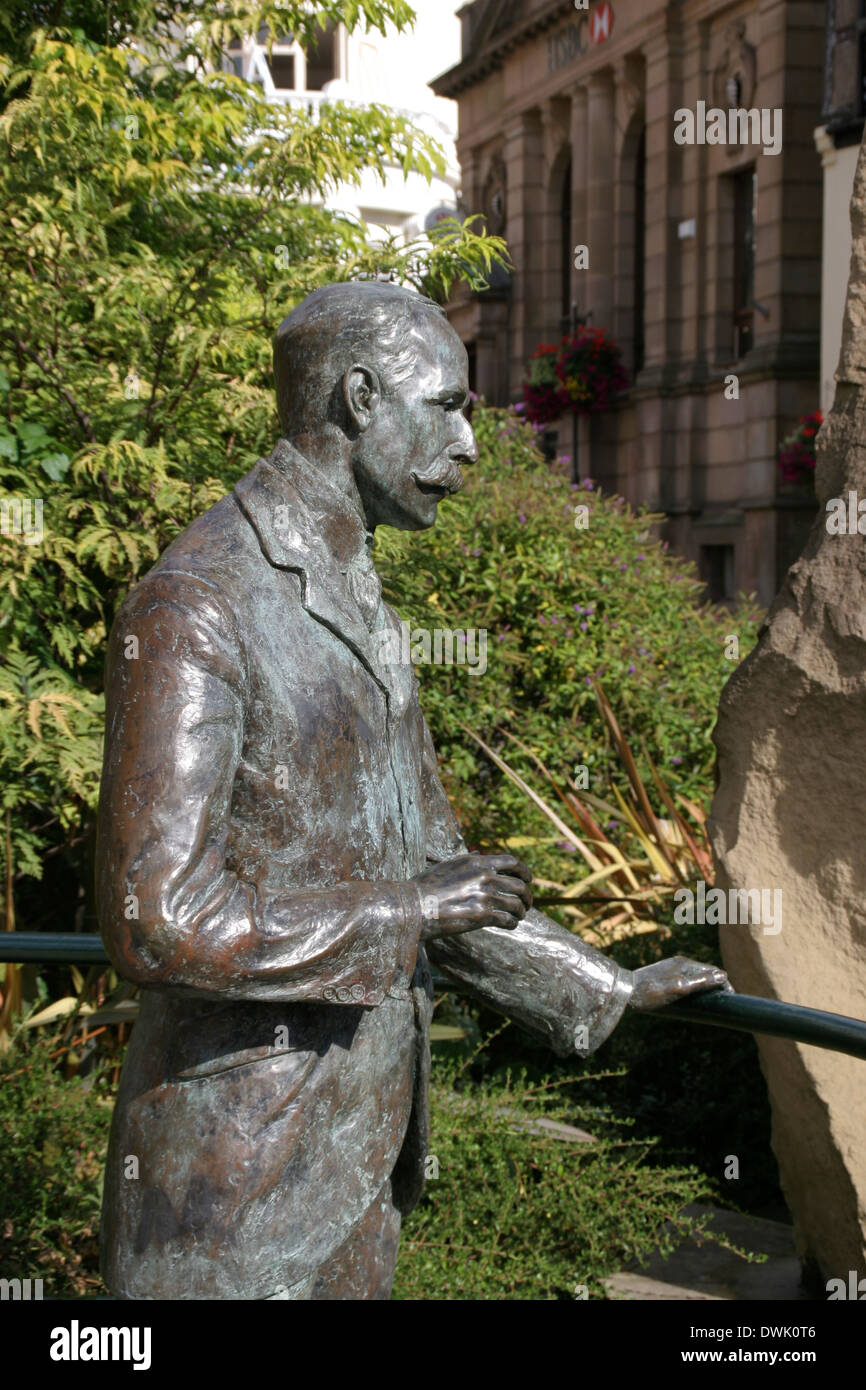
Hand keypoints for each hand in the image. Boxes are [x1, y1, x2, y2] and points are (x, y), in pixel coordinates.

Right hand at [413, 853, 532, 941]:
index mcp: (477, 862)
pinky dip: (512, 923)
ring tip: (519, 915)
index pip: (512, 862)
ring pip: (516, 904)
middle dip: (527, 895)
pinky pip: (507, 920)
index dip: (525, 871)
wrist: (415, 906)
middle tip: (527, 903)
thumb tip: (479, 853)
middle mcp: (485, 877)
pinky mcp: (482, 916)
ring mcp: (485, 896)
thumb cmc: (427, 886)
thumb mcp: (448, 865)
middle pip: (519, 885)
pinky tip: (510, 924)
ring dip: (521, 911)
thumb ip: (467, 860)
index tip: (529, 879)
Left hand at [628, 956, 731, 1011]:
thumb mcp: (679, 988)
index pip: (712, 971)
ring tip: (710, 1002)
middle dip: (715, 985)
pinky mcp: (663, 976)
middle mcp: (678, 963)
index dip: (723, 983)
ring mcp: (670, 969)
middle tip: (722, 1002)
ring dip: (704, 987)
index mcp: (684, 963)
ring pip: (694, 977)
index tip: (731, 997)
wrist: (624, 991)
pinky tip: (692, 999)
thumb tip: (723, 975)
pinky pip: (684, 981)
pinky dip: (693, 988)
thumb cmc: (651, 992)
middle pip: (704, 973)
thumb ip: (700, 982)